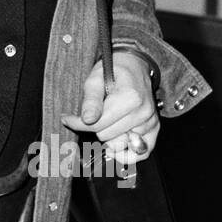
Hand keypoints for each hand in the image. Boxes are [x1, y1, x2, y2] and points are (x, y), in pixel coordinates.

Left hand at [61, 51, 160, 166]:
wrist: (134, 66)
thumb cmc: (114, 71)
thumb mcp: (95, 78)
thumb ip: (91, 100)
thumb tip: (87, 119)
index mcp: (131, 98)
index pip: (98, 124)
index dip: (78, 123)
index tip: (68, 118)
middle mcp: (144, 112)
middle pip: (107, 135)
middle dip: (94, 127)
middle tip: (89, 115)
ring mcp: (150, 122)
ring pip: (119, 144)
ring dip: (107, 136)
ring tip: (103, 122)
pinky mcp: (153, 130)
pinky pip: (142, 153)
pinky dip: (127, 154)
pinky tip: (114, 148)